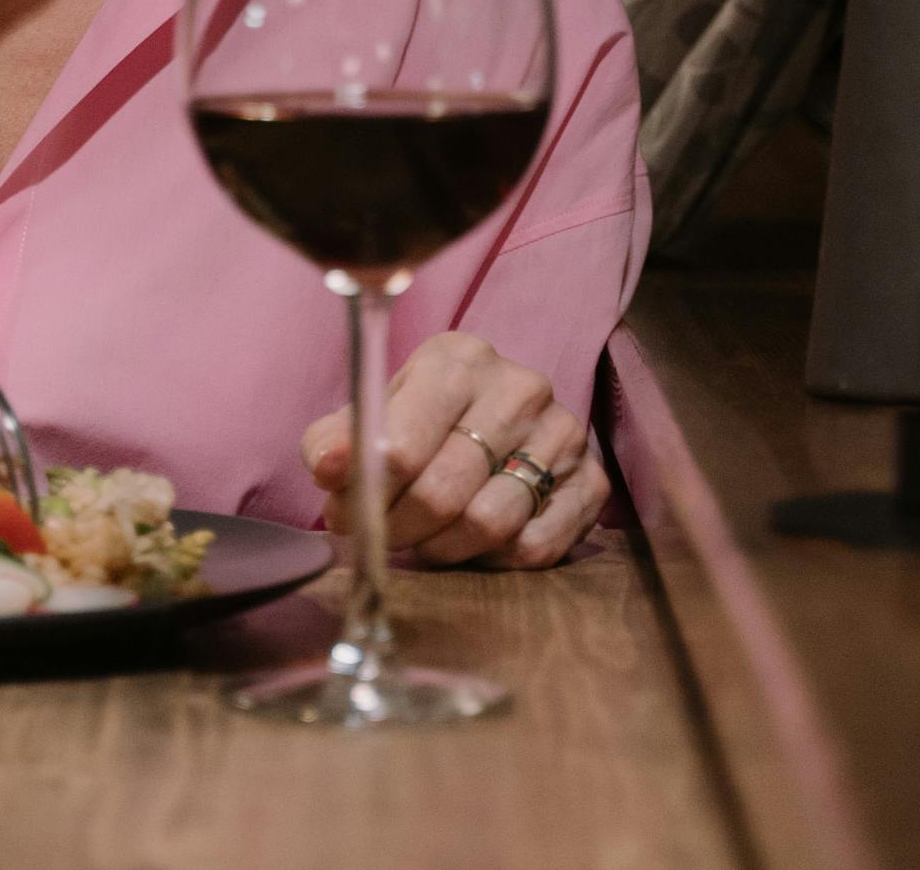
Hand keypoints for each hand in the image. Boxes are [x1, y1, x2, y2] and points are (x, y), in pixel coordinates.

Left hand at [300, 331, 609, 569]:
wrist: (495, 417)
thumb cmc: (422, 419)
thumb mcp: (372, 415)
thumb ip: (335, 440)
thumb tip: (328, 467)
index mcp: (458, 359)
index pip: (402, 444)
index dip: (366, 493)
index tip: (344, 514)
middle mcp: (519, 388)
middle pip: (444, 491)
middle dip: (400, 527)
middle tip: (381, 537)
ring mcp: (563, 432)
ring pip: (490, 523)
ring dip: (443, 548)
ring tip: (424, 539)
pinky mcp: (591, 480)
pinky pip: (535, 546)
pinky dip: (493, 559)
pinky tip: (473, 543)